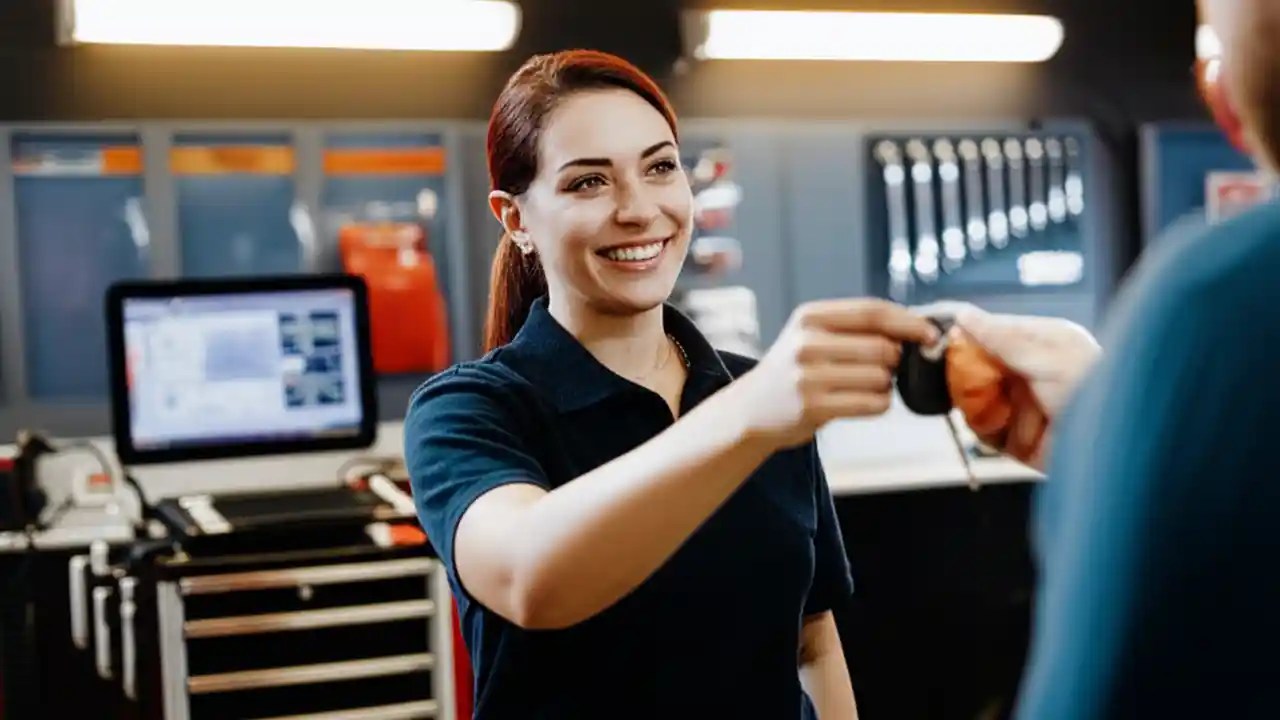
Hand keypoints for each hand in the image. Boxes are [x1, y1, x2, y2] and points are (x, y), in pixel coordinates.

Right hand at [735, 298, 939, 449]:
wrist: (751, 409)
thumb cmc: (796, 369)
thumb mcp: (813, 335)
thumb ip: (856, 327)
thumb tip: (918, 327)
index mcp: (810, 316)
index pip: (873, 311)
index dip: (909, 322)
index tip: (931, 334)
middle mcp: (806, 343)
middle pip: (882, 347)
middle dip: (895, 361)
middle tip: (884, 368)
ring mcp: (808, 376)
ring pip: (881, 378)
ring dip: (886, 385)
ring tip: (866, 386)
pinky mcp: (813, 407)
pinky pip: (873, 404)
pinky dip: (879, 404)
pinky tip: (864, 402)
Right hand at [948, 305, 1101, 467]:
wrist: (1120, 449)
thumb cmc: (1096, 391)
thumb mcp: (1046, 358)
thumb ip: (1002, 339)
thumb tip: (965, 315)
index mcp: (1043, 344)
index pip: (993, 330)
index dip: (966, 333)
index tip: (938, 336)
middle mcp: (1031, 372)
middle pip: (979, 364)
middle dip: (961, 368)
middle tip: (942, 370)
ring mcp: (1024, 406)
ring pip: (978, 397)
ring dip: (968, 398)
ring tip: (965, 398)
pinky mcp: (1019, 438)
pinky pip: (986, 429)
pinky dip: (978, 426)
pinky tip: (980, 422)